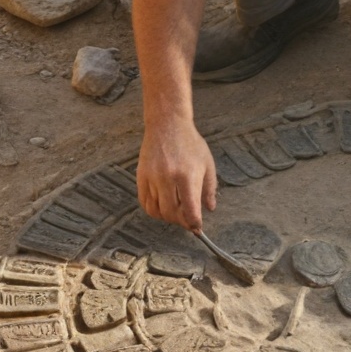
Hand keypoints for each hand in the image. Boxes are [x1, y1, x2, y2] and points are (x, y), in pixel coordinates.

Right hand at [137, 116, 216, 231]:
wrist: (167, 124)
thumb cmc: (190, 143)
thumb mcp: (207, 164)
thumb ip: (209, 188)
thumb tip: (209, 209)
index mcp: (187, 176)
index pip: (190, 211)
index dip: (194, 224)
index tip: (197, 227)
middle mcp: (168, 178)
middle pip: (171, 214)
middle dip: (181, 222)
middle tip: (187, 220)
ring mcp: (152, 177)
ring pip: (156, 211)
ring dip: (167, 217)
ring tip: (175, 212)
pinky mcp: (141, 176)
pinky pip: (144, 202)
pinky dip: (153, 209)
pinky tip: (162, 205)